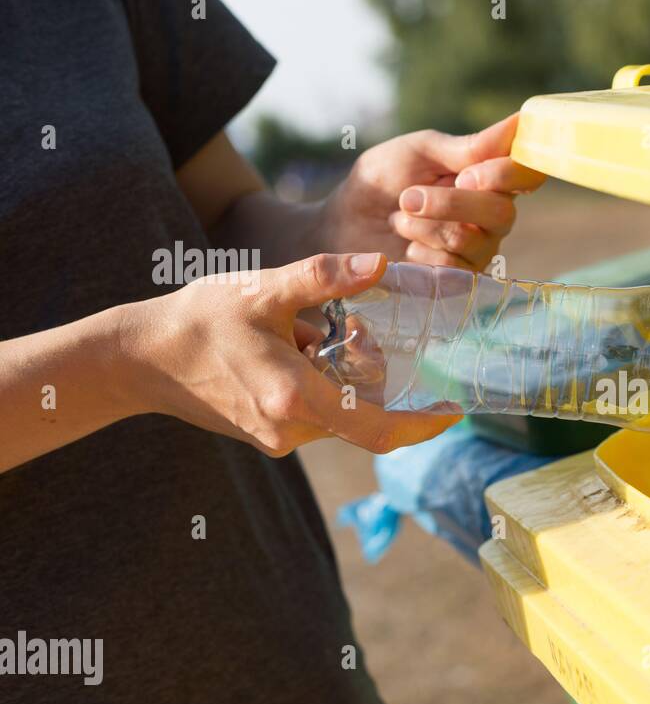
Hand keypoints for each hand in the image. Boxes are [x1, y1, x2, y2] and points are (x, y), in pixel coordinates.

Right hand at [120, 253, 460, 455]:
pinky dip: (322, 385)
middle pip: (363, 415)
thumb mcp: (264, 289)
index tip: (455, 410)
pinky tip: (294, 347)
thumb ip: (324, 277)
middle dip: (374, 378)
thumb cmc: (200, 319)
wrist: (139, 358)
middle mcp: (291, 432)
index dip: (423, 426)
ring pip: (339, 413)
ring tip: (309, 333)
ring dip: (343, 377)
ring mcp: (277, 440)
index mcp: (296, 400)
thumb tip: (382, 263)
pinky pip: (316, 415)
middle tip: (358, 333)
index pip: (380, 431)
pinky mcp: (267, 437)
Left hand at [317, 113, 546, 269]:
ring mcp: (479, 252)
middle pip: (501, 213)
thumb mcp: (421, 152)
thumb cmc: (383, 181)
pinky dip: (420, 253)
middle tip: (409, 197)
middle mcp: (492, 218)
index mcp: (490, 179)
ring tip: (400, 218)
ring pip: (472, 241)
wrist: (344, 224)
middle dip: (451, 204)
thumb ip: (470, 146)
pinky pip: (453, 268)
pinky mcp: (458, 282)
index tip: (467, 175)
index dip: (505, 176)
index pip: (526, 176)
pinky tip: (405, 249)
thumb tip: (520, 121)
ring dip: (424, 226)